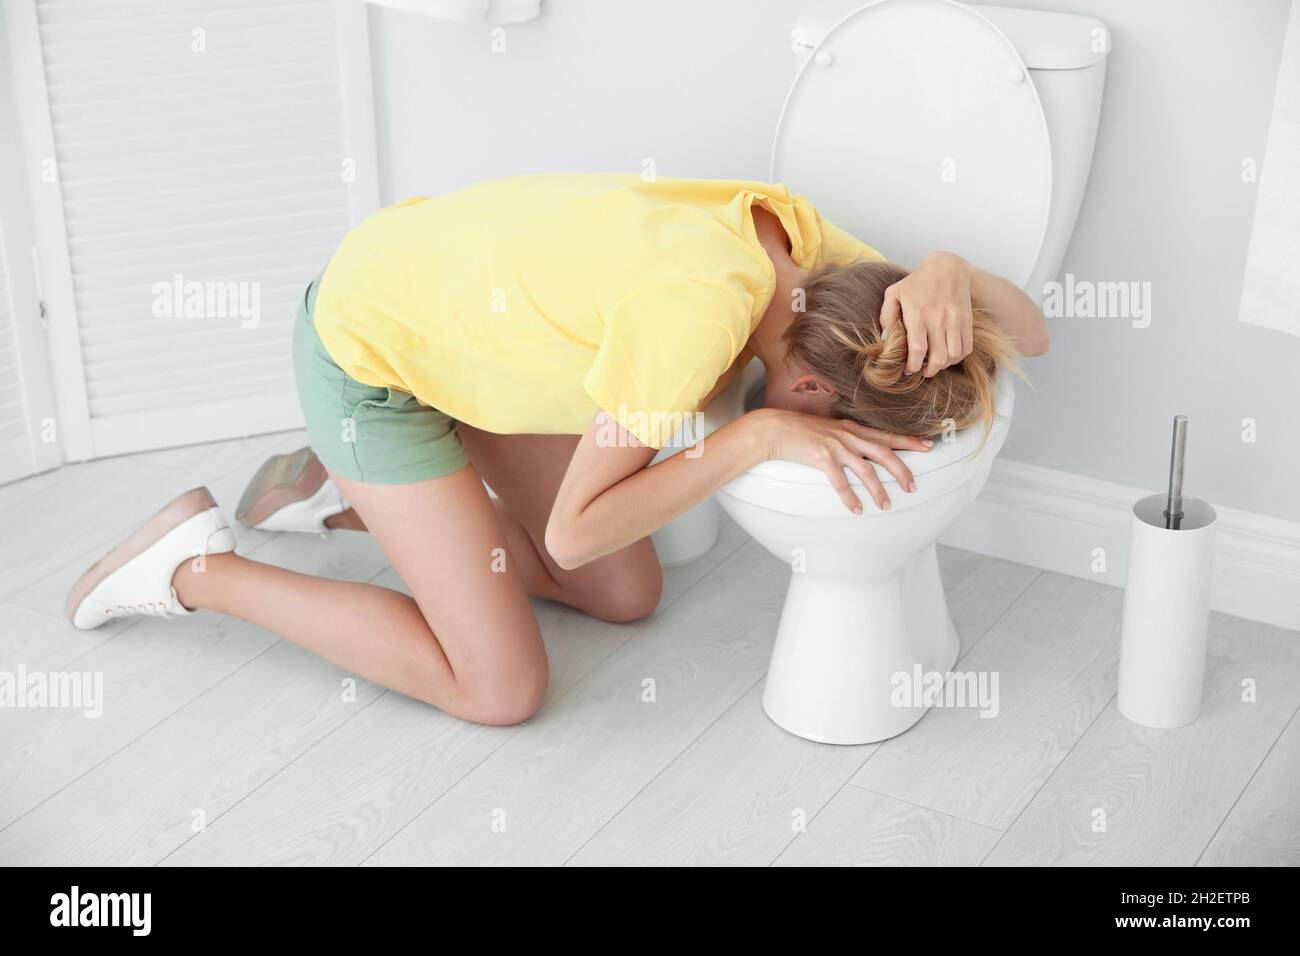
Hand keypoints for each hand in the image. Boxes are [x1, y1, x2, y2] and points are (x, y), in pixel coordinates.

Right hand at [753, 408, 932, 513]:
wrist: (774, 429)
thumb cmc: (799, 431)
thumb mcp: (828, 429)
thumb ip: (846, 437)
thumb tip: (860, 451)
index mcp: (852, 428)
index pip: (886, 435)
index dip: (909, 441)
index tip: (928, 447)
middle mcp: (848, 435)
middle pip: (884, 453)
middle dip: (901, 470)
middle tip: (913, 487)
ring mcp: (836, 446)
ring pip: (866, 470)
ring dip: (878, 490)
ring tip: (886, 506)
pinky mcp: (821, 458)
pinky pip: (841, 482)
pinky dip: (850, 498)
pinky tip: (857, 510)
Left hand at [879, 251, 974, 376]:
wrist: (947, 267)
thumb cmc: (916, 282)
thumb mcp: (894, 293)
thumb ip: (886, 316)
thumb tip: (885, 340)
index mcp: (918, 314)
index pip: (918, 349)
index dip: (913, 365)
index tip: (909, 370)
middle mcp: (938, 318)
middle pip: (938, 357)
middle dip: (929, 371)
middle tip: (923, 371)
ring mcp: (955, 320)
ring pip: (954, 355)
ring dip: (944, 365)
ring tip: (935, 363)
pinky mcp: (967, 320)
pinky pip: (966, 348)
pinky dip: (957, 357)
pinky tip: (948, 355)